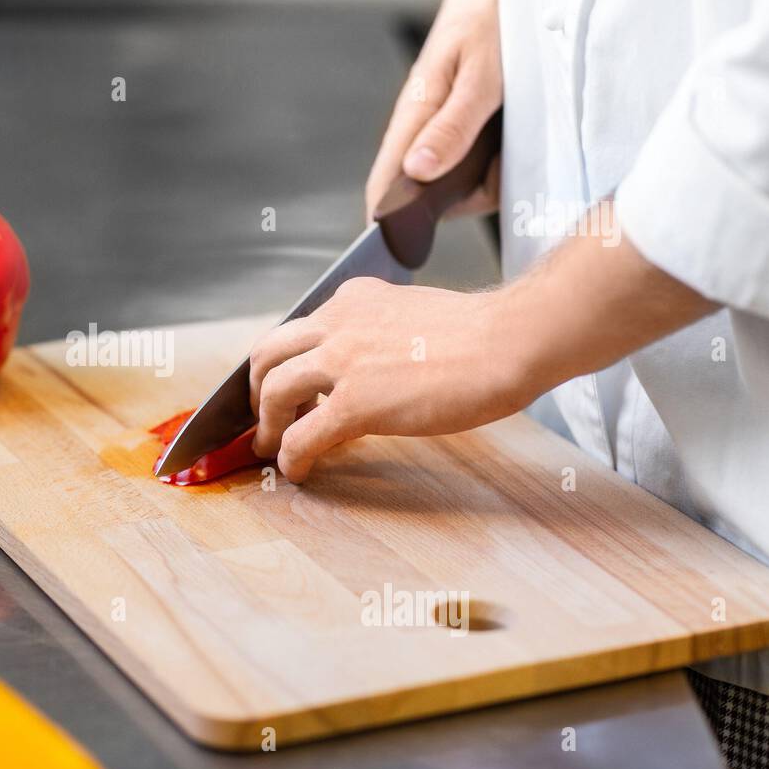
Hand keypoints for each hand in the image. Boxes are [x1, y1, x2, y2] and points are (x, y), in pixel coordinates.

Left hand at [249, 203, 717, 483]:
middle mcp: (338, 323)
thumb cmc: (482, 335)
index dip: (284, 363)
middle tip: (267, 416)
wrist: (511, 340)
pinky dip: (290, 456)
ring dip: (267, 425)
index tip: (286, 387)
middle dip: (258, 389)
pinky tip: (297, 469)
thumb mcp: (413, 315)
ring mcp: (342, 362)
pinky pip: (302, 435)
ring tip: (272, 447)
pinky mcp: (354, 403)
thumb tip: (366, 368)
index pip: (298, 329)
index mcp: (353, 299)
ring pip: (273, 391)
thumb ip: (379, 333)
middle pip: (268, 354)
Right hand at [365, 0, 501, 219]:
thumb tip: (418, 172)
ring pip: (456, 178)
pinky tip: (514, 149)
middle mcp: (425, 126)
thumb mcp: (481, 74)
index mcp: (414, 117)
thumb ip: (452, 126)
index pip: (383, 185)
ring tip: (506, 162)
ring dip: (482, 183)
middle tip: (483, 197)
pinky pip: (479, 161)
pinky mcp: (468, 122)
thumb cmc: (490, 16)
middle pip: (424, 191)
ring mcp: (446, 125)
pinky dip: (498, 164)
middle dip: (452, 205)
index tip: (402, 248)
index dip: (388, 222)